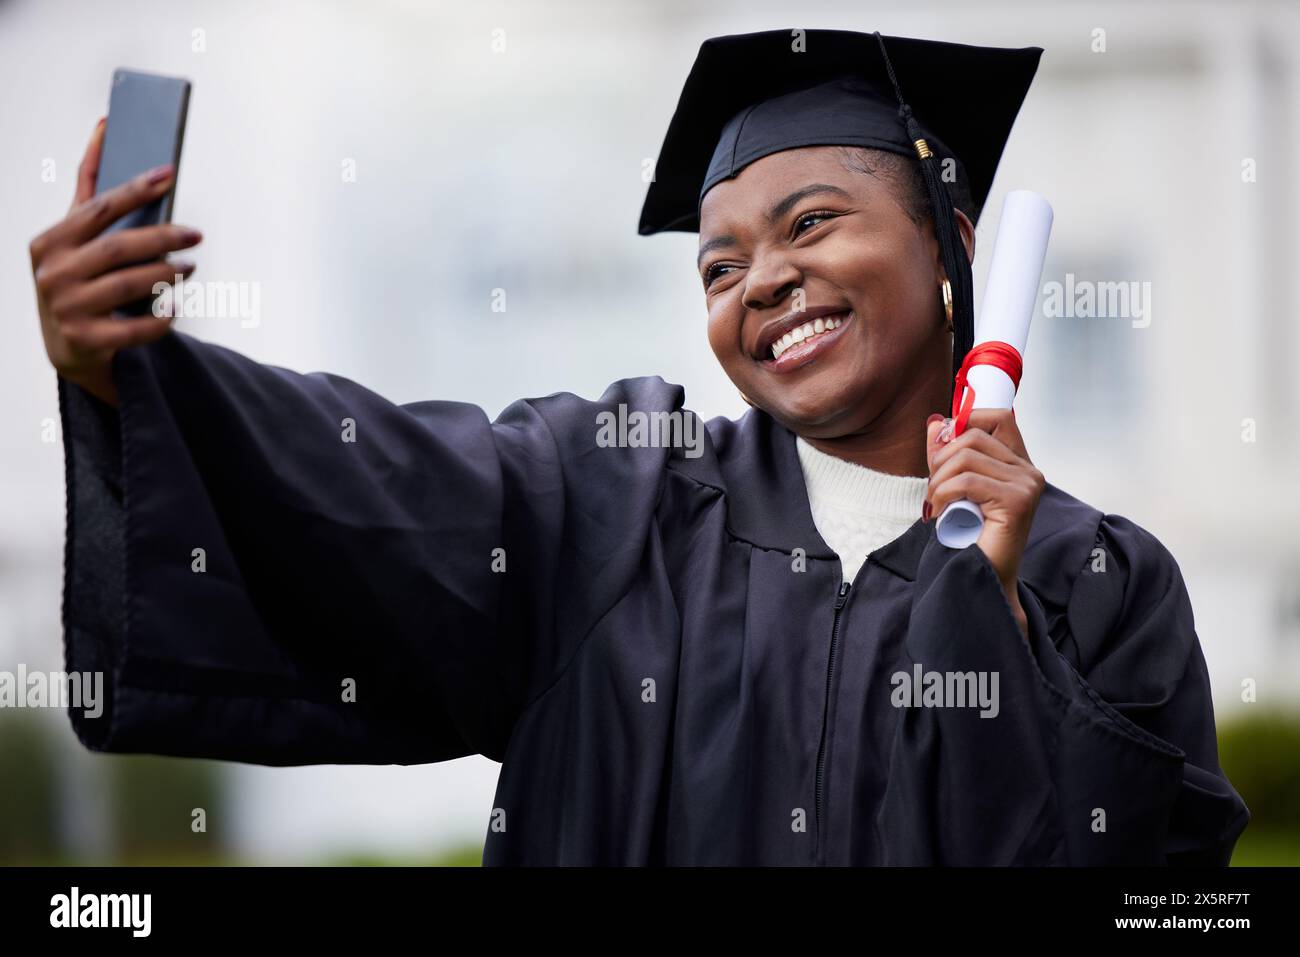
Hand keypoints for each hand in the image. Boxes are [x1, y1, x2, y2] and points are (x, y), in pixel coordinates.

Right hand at [30, 117, 202, 406]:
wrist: (67, 345)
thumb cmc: (77, 277)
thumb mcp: (74, 235)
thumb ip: (90, 187)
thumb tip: (104, 128)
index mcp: (50, 241)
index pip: (98, 209)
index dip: (135, 190)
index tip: (169, 175)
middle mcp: (53, 273)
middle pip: (118, 248)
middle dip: (163, 238)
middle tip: (196, 235)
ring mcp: (66, 308)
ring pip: (127, 286)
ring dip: (166, 275)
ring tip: (189, 267)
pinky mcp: (84, 339)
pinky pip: (134, 328)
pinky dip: (160, 319)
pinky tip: (174, 309)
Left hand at [924, 409, 1044, 628]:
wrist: (981, 578)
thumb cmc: (968, 536)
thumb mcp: (952, 487)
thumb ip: (946, 454)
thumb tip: (935, 422)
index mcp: (1017, 463)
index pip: (998, 416)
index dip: (965, 422)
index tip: (941, 450)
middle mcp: (1028, 470)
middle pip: (973, 435)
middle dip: (941, 459)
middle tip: (933, 490)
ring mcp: (1027, 485)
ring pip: (966, 457)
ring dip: (938, 481)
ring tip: (936, 505)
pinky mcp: (1018, 501)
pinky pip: (967, 481)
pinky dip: (943, 495)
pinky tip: (941, 513)